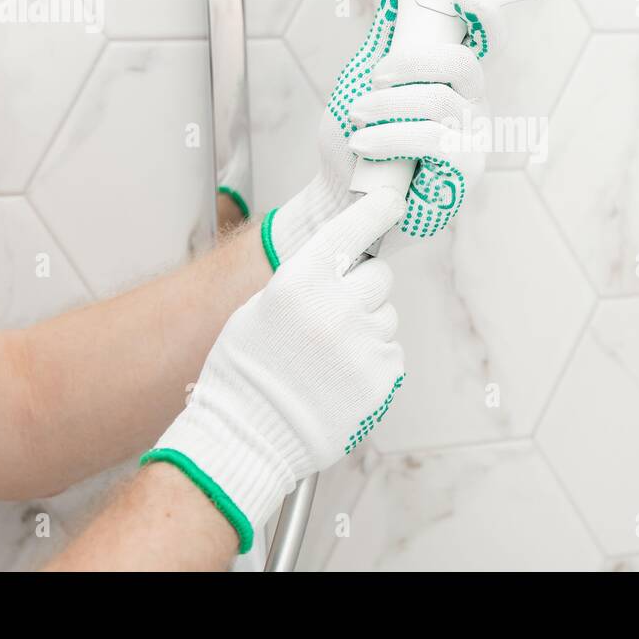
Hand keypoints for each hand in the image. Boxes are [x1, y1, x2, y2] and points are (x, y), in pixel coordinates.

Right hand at [144, 189, 406, 553]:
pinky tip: (341, 379)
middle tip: (335, 315)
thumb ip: (303, 282)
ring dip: (367, 329)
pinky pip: (390, 352)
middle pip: (378, 276)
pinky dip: (372, 362)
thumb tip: (340, 262)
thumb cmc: (245, 374)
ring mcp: (362, 345)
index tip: (393, 201)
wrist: (247, 437)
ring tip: (330, 357)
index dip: (375, 212)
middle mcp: (335, 309)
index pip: (349, 231)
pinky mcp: (382, 377)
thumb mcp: (258, 310)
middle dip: (362, 290)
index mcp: (298, 284)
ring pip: (386, 316)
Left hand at [260, 0, 498, 266]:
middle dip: (415, 63)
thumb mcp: (363, 88)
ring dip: (390, 106)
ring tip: (355, 117)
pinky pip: (434, 140)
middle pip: (463, 65)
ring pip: (441, 103)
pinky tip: (364, 143)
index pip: (485, 42)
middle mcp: (472, 106)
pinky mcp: (464, 170)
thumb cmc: (358, 144)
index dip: (484, 15)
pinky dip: (393, 136)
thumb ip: (382, 49)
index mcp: (453, 81)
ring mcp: (473, 138)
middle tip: (375, 78)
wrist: (344, 200)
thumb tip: (393, 0)